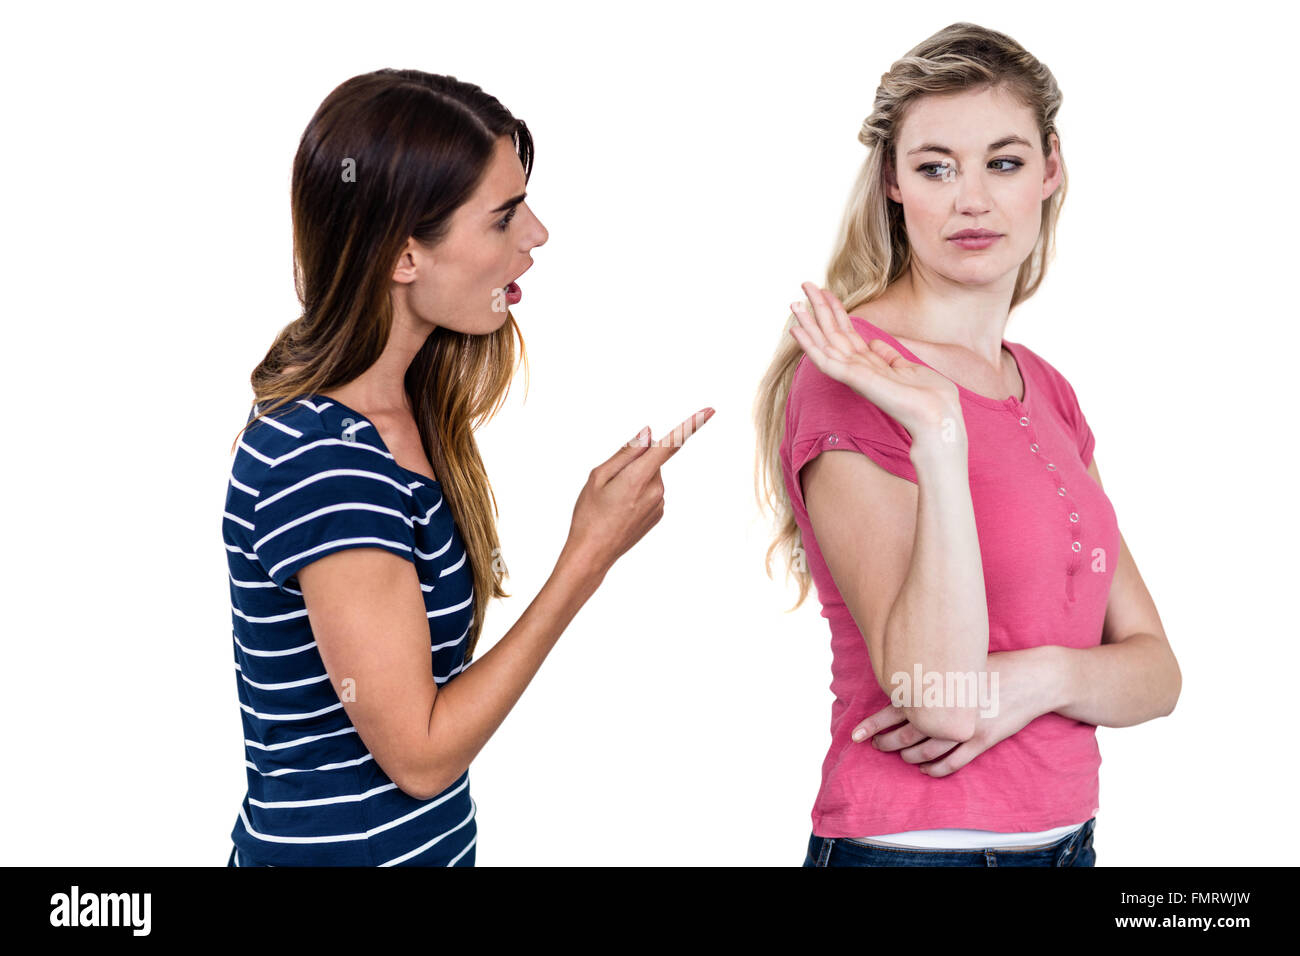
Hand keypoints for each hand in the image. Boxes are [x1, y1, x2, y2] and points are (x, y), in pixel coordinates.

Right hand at [561, 408, 713, 579]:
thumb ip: (626, 452)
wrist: (593, 554)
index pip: (670, 445)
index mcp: (639, 478)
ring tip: (613, 501)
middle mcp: (656, 490)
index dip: (691, 425)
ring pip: (650, 476)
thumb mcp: (598, 476)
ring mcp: (659, 504)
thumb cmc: (589, 514)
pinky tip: (621, 510)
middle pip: (652, 460)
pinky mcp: (659, 514)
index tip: (710, 411)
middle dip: (634, 463)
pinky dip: (637, 493)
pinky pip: (650, 492)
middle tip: (609, 484)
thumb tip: (649, 433)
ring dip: (635, 480)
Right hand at [788, 281, 960, 439]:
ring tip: (793, 303)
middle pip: (833, 333)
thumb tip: (874, 343)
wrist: (938, 416)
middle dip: (819, 309)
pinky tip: (797, 330)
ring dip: (808, 323)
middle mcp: (859, 368)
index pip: (847, 334)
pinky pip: (825, 360)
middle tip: (804, 284)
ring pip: (824, 344)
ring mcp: (854, 374)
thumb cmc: (930, 397)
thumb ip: (888, 356)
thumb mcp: (909, 368)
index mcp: (871, 364)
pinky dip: (809, 345)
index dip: (836, 311)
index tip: (825, 292)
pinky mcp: (853, 379)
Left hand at [849, 648, 1058, 777]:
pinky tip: (925, 770)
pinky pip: (953, 762)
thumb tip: (904, 682)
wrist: (1034, 677)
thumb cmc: (995, 666)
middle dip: (887, 742)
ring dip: (909, 757)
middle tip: (876, 746)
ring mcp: (965, 726)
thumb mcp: (959, 662)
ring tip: (900, 757)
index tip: (856, 734)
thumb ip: (932, 675)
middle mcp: (948, 708)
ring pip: (927, 750)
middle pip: (907, 733)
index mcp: (938, 686)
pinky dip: (936, 769)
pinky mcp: (983, 739)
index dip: (873, 724)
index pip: (895, 708)